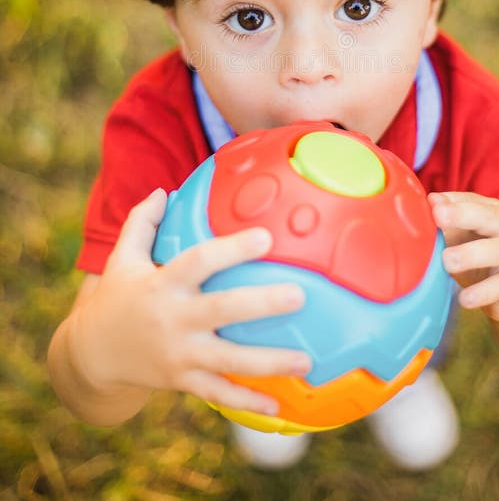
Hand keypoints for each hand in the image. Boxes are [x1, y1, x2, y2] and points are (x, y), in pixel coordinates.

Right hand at [72, 189, 311, 415]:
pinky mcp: (183, 381)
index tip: (265, 238)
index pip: (199, 261)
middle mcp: (174, 319)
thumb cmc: (117, 297)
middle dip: (262, 304)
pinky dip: (248, 403)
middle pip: (222, 310)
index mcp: (163, 284)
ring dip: (268, 362)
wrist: (92, 356)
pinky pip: (219, 394)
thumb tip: (163, 191)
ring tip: (306, 360)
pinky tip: (279, 407)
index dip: (231, 250)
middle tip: (299, 295)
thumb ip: (142, 223)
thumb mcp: (122, 258)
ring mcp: (180, 354)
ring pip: (228, 360)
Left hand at [428, 191, 498, 321]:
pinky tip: (465, 299)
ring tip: (447, 261)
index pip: (473, 201)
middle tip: (438, 215)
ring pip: (497, 251)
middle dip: (462, 214)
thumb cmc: (488, 257)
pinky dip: (482, 292)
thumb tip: (431, 201)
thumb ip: (452, 220)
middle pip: (488, 217)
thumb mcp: (470, 236)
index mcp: (496, 211)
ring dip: (470, 255)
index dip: (452, 201)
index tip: (432, 203)